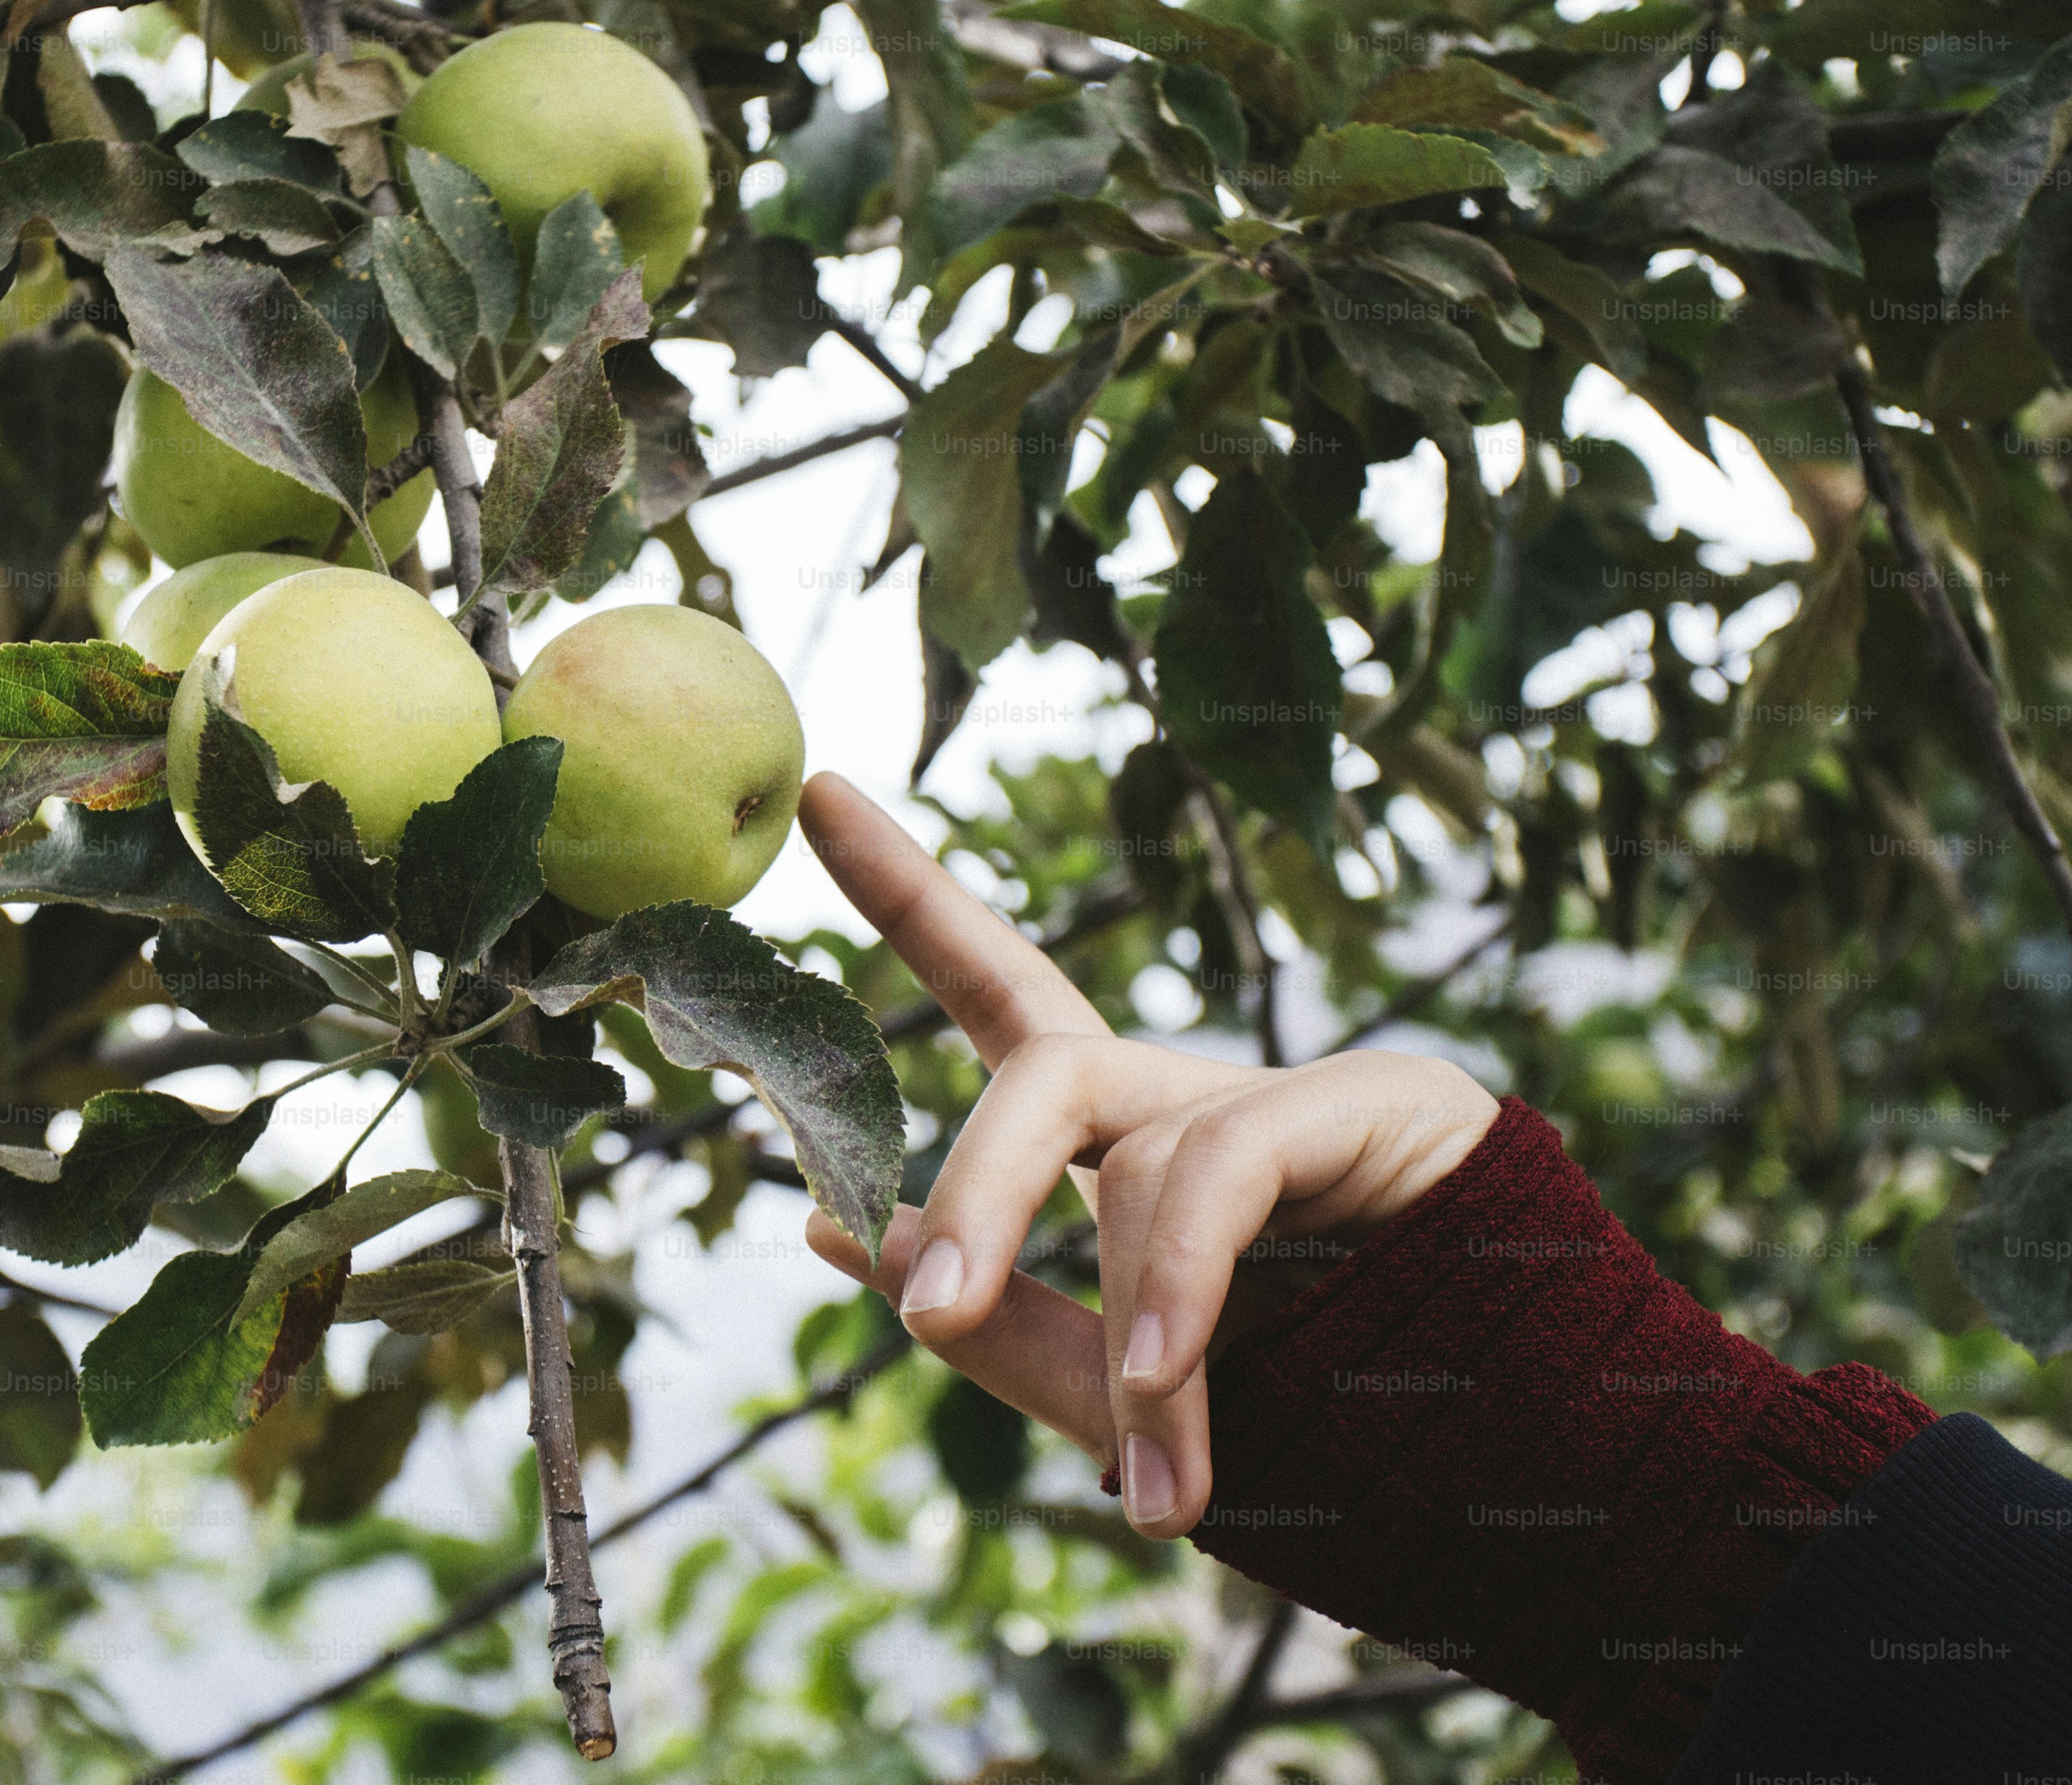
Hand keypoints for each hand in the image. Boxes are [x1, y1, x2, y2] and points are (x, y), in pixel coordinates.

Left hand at [797, 773, 1498, 1536]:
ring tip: (1155, 1478)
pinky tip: (1169, 1386)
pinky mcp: (1392, 1101)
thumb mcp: (1119, 1399)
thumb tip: (827, 1222)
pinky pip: (1234, 1169)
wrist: (1537, 1502)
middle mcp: (1202, 1099)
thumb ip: (992, 1320)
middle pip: (1043, 1055)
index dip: (914, 898)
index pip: (1004, 999)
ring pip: (1142, 1151)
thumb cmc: (1328, 1454)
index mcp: (1132, 1151)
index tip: (817, 791)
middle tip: (924, 1307)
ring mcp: (1298, 1093)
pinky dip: (1188, 1285)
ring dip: (1134, 1336)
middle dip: (978, 1181)